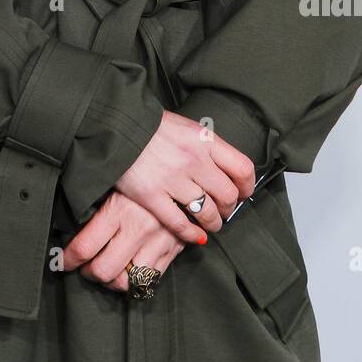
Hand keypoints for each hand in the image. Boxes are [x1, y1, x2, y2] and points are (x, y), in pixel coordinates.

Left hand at [60, 189, 190, 292]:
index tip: (62, 262)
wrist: (185, 174)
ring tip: (107, 271)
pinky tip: (129, 271)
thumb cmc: (142, 177)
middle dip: (89, 273)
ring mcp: (156, 243)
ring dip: (112, 282)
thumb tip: (70, 230)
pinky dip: (136, 283)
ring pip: (127, 283)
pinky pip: (149, 282)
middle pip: (104, 271)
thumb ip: (98, 209)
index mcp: (118, 209)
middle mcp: (138, 229)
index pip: (84, 247)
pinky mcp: (172, 252)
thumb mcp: (116, 185)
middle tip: (85, 268)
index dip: (68, 260)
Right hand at [113, 110, 256, 242]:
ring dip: (213, 223)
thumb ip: (205, 145)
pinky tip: (195, 235)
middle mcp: (193, 159)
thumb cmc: (150, 125)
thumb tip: (224, 167)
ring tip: (210, 224)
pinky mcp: (151, 195)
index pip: (242, 168)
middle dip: (229, 208)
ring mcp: (172, 179)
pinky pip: (180, 223)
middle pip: (227, 194)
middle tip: (224, 211)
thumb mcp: (185, 126)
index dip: (247, 186)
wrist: (114, 125)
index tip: (243, 192)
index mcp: (203, 139)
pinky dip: (191, 233)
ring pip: (206, 212)